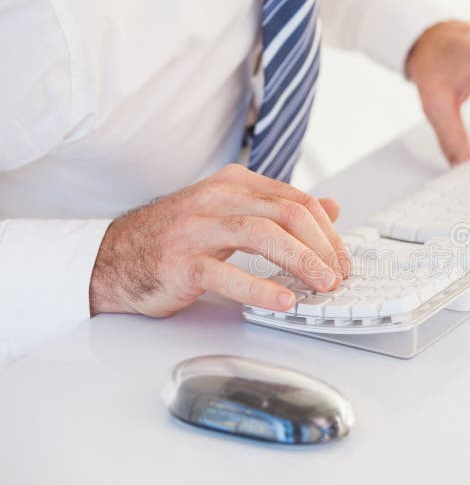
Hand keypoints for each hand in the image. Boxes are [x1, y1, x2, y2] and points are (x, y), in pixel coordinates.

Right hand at [89, 164, 350, 316]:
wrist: (113, 258)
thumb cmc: (175, 238)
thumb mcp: (232, 213)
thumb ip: (279, 209)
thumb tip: (331, 208)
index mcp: (234, 184)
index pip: (296, 200)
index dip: (327, 232)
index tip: (342, 259)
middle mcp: (218, 198)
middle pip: (287, 213)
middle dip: (322, 246)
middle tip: (339, 274)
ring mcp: (198, 228)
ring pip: (263, 235)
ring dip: (302, 261)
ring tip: (323, 285)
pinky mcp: (182, 261)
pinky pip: (227, 273)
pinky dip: (260, 288)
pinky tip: (283, 301)